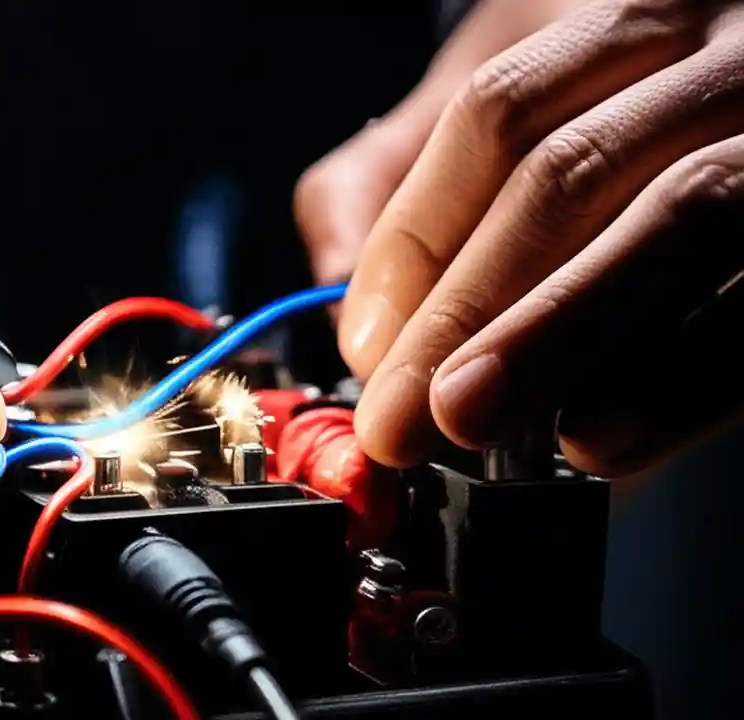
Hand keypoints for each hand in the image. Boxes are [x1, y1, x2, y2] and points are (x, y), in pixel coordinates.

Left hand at [329, 0, 743, 475]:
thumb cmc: (606, 106)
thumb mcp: (497, 100)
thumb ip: (394, 177)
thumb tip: (340, 303)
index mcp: (620, 16)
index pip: (500, 115)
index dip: (420, 235)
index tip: (366, 345)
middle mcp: (718, 55)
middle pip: (575, 171)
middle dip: (472, 308)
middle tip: (402, 415)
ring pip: (682, 222)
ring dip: (560, 338)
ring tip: (476, 425)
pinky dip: (677, 380)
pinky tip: (598, 439)